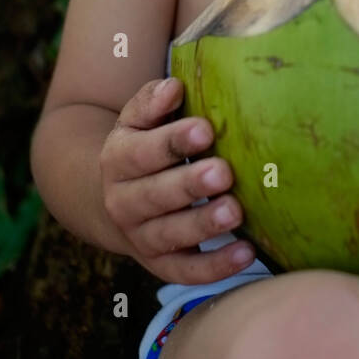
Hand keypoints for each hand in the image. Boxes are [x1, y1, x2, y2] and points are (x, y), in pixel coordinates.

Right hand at [100, 76, 254, 282]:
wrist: (111, 195)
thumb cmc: (144, 145)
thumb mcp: (138, 120)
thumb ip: (152, 102)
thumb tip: (173, 88)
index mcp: (118, 160)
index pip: (142, 152)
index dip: (172, 142)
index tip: (205, 130)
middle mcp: (123, 201)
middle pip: (155, 195)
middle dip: (189, 185)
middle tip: (223, 173)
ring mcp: (141, 236)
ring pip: (169, 235)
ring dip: (202, 225)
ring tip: (235, 212)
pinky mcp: (161, 264)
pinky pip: (186, 271)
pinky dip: (215, 267)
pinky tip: (246, 253)